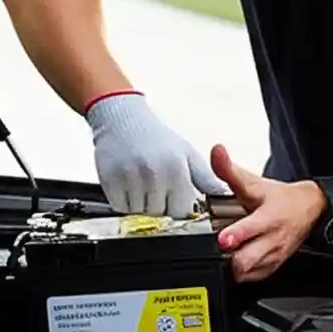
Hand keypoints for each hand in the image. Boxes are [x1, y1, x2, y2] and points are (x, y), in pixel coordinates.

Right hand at [85, 93, 227, 217]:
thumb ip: (206, 178)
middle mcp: (153, 174)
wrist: (123, 118)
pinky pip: (120, 207)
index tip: (173, 196)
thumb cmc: (156, 138)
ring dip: (140, 203)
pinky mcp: (110, 180)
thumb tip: (222, 195)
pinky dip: (123, 200)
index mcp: (176, 169)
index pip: (181, 210)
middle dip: (158, 204)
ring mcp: (130, 178)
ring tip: (140, 181)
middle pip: (159, 213)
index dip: (177, 206)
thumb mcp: (187, 153)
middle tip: (154, 184)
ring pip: (139, 212)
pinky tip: (127, 183)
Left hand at [209, 144, 325, 281]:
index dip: (236, 235)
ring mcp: (274, 255)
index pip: (251, 228)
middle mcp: (272, 239)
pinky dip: (243, 273)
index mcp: (267, 217)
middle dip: (229, 257)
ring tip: (227, 254)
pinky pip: (254, 278)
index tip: (224, 239)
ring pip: (250, 272)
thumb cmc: (281, 198)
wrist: (312, 209)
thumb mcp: (254, 182)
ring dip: (234, 266)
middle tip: (219, 251)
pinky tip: (238, 261)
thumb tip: (216, 151)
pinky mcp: (274, 266)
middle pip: (247, 260)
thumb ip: (229, 169)